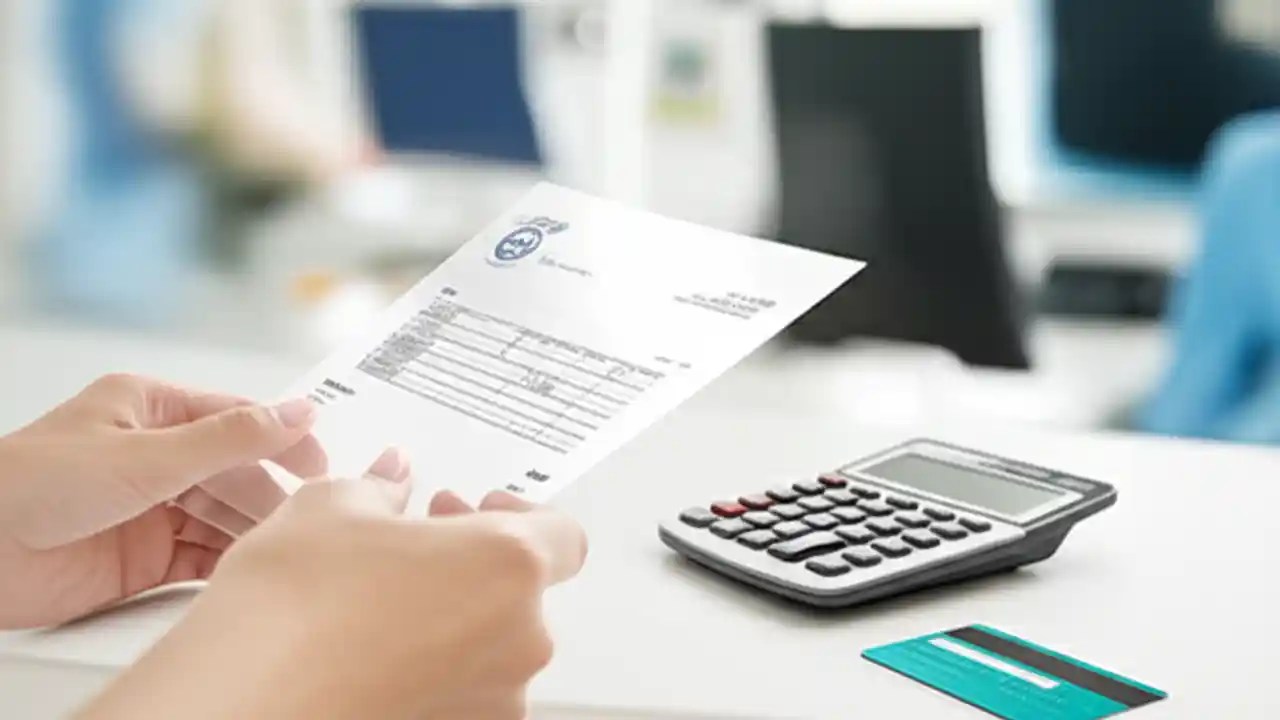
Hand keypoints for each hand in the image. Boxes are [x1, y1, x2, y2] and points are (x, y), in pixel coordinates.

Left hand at [0, 374, 325, 628]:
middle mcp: (152, 453)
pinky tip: (247, 565)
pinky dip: (226, 560)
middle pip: (234, 470)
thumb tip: (297, 411)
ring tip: (279, 542)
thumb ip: (230, 438)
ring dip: (250, 528)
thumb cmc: (29, 484)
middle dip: (267, 491)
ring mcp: (149, 505)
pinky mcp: (142, 555)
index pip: (235, 417)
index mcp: (149, 408)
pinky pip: (200, 555)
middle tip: (303, 513)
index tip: (319, 462)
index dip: (281, 437)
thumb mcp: (146, 454)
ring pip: (221, 514)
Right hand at [81, 464, 587, 719]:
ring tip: (380, 600)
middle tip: (417, 543)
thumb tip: (390, 480)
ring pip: (493, 646)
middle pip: (523, 591)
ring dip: (454, 616)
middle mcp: (519, 639)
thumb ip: (380, 488)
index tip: (481, 508)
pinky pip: (463, 690)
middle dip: (475, 560)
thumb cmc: (289, 612)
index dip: (523, 514)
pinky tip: (373, 652)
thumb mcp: (332, 508)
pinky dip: (434, 668)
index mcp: (508, 565)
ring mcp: (493, 700)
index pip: (563, 535)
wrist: (239, 702)